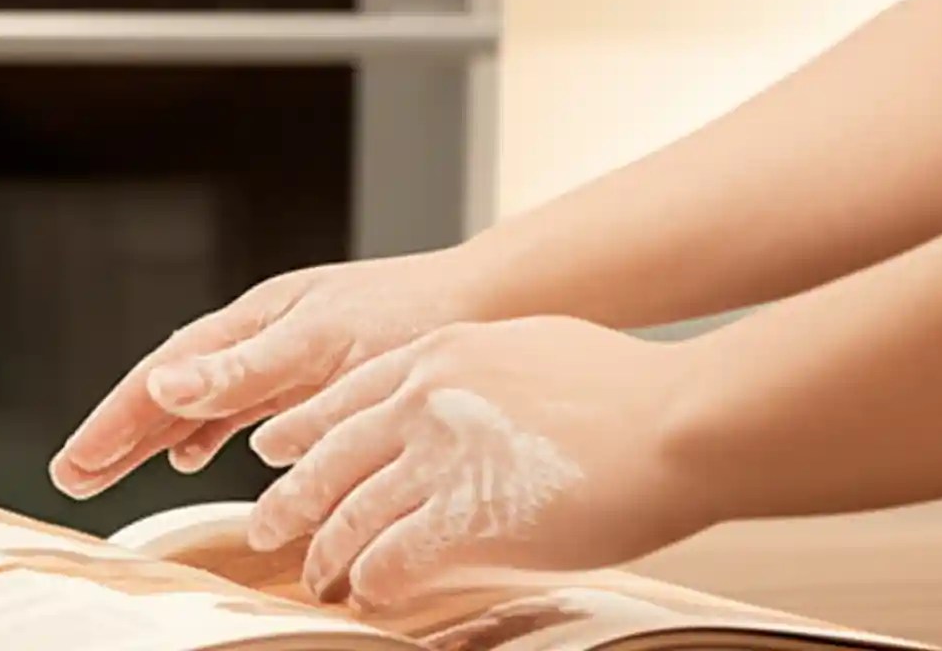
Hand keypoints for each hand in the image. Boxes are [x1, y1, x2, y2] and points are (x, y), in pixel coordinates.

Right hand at [50, 247, 489, 498]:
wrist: (481, 305)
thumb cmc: (412, 313)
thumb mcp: (325, 342)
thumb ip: (247, 367)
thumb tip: (167, 382)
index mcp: (255, 322)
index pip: (164, 377)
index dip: (115, 423)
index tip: (75, 465)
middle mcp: (259, 337)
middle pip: (170, 390)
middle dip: (118, 433)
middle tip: (72, 478)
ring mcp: (281, 356)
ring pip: (199, 402)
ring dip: (152, 437)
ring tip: (112, 471)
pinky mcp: (306, 376)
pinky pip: (238, 409)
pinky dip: (207, 433)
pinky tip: (190, 455)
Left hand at [243, 317, 714, 608]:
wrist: (677, 420)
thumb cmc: (626, 386)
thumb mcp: (533, 346)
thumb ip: (480, 367)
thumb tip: (464, 390)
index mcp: (438, 354)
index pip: (345, 396)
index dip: (303, 429)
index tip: (276, 449)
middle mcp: (423, 398)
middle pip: (330, 458)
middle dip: (290, 499)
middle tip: (264, 527)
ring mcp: (438, 457)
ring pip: (350, 512)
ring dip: (326, 554)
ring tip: (315, 578)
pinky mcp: (463, 516)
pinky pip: (390, 557)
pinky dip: (372, 582)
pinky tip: (367, 596)